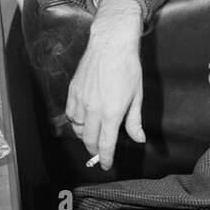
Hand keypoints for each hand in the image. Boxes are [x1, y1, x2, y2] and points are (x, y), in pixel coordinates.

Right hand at [65, 0, 145, 169]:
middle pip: (89, 140)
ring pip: (77, 128)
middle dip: (94, 151)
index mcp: (111, 113)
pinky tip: (81, 120)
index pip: (106, 144)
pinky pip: (70, 114)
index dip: (106, 158)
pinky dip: (74, 121)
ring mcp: (81, 101)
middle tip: (99, 154)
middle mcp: (93, 110)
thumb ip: (135, 120)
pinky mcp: (73, 91)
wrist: (111, 45)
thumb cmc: (128, 67)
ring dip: (83, 136)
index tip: (107, 165)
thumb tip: (139, 138)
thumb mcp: (137, 96)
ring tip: (91, 137)